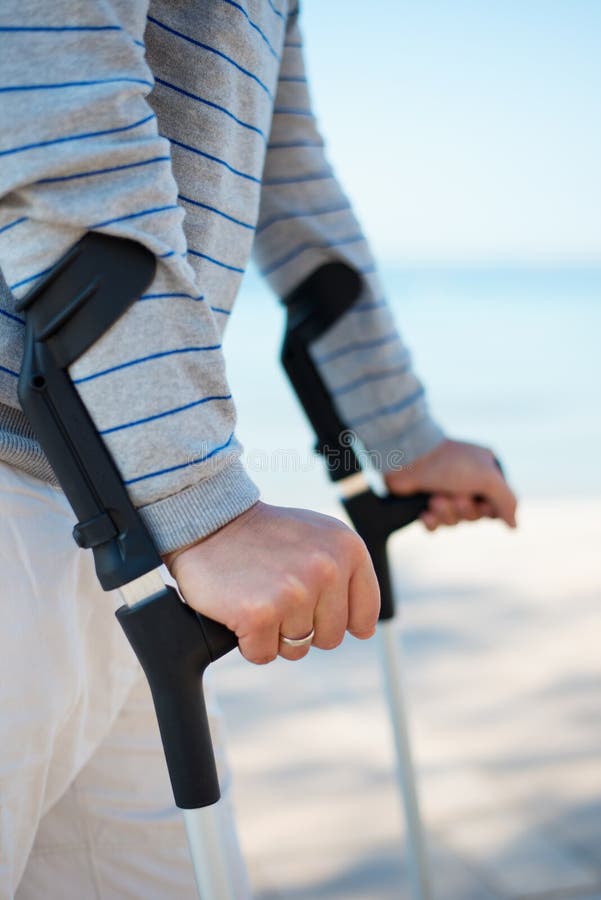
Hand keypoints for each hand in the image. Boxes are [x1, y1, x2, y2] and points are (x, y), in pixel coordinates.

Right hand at [163, 501, 379, 664]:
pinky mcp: (260, 614)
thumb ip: (345, 574)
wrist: (209, 522)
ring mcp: (294, 592)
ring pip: (297, 649)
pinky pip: (263, 655)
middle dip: (303, 626)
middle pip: (331, 637)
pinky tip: (240, 609)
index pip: (364, 615)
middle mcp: (327, 569)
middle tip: (277, 594)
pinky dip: (248, 642)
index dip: (337, 620)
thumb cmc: (263, 535)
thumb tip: (364, 629)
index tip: (314, 605)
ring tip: (258, 596)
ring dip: (274, 633)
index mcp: (348, 549)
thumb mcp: (317, 537)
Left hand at [384, 439, 517, 531]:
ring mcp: (444, 491)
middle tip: (454, 496)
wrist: (410, 458)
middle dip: (464, 510)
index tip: (482, 504)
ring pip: (454, 521)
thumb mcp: (488, 478)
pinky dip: (431, 522)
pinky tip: (425, 513)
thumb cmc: (451, 463)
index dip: (488, 511)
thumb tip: (514, 525)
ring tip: (434, 499)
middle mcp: (467, 482)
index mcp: (485, 472)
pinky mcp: (424, 501)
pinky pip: (434, 525)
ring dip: (446, 514)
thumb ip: (507, 501)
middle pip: (475, 516)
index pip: (496, 505)